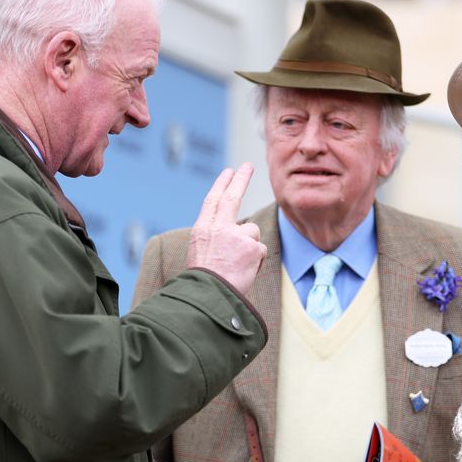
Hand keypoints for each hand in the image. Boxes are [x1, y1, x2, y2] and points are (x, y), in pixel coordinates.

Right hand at [187, 163, 266, 294]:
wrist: (208, 295)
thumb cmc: (205, 281)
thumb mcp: (202, 253)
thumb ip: (217, 237)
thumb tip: (239, 229)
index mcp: (202, 229)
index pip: (213, 201)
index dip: (221, 185)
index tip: (228, 172)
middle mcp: (218, 227)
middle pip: (232, 197)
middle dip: (240, 179)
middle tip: (247, 165)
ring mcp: (235, 234)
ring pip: (252, 233)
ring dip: (249, 249)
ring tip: (236, 266)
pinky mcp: (251, 245)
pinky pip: (259, 250)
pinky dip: (255, 262)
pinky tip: (243, 271)